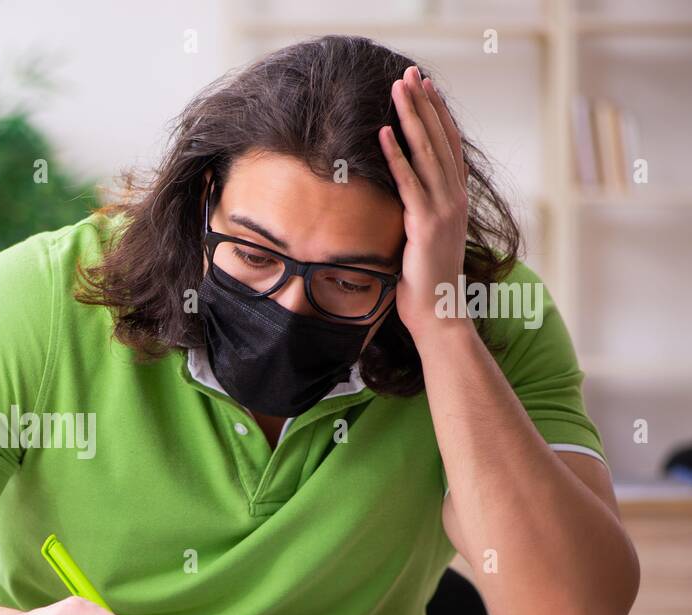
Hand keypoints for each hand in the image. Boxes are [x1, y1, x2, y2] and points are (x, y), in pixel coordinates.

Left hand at [379, 65, 470, 343]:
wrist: (439, 314)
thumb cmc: (426, 282)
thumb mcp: (425, 239)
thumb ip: (420, 214)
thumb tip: (406, 199)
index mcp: (456, 200)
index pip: (448, 146)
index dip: (438, 115)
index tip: (427, 88)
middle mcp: (454, 199)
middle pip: (440, 140)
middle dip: (425, 105)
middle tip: (412, 74)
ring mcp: (443, 211)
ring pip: (427, 153)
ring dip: (411, 119)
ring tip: (398, 89)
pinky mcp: (426, 225)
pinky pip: (409, 184)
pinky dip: (397, 157)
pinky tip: (384, 133)